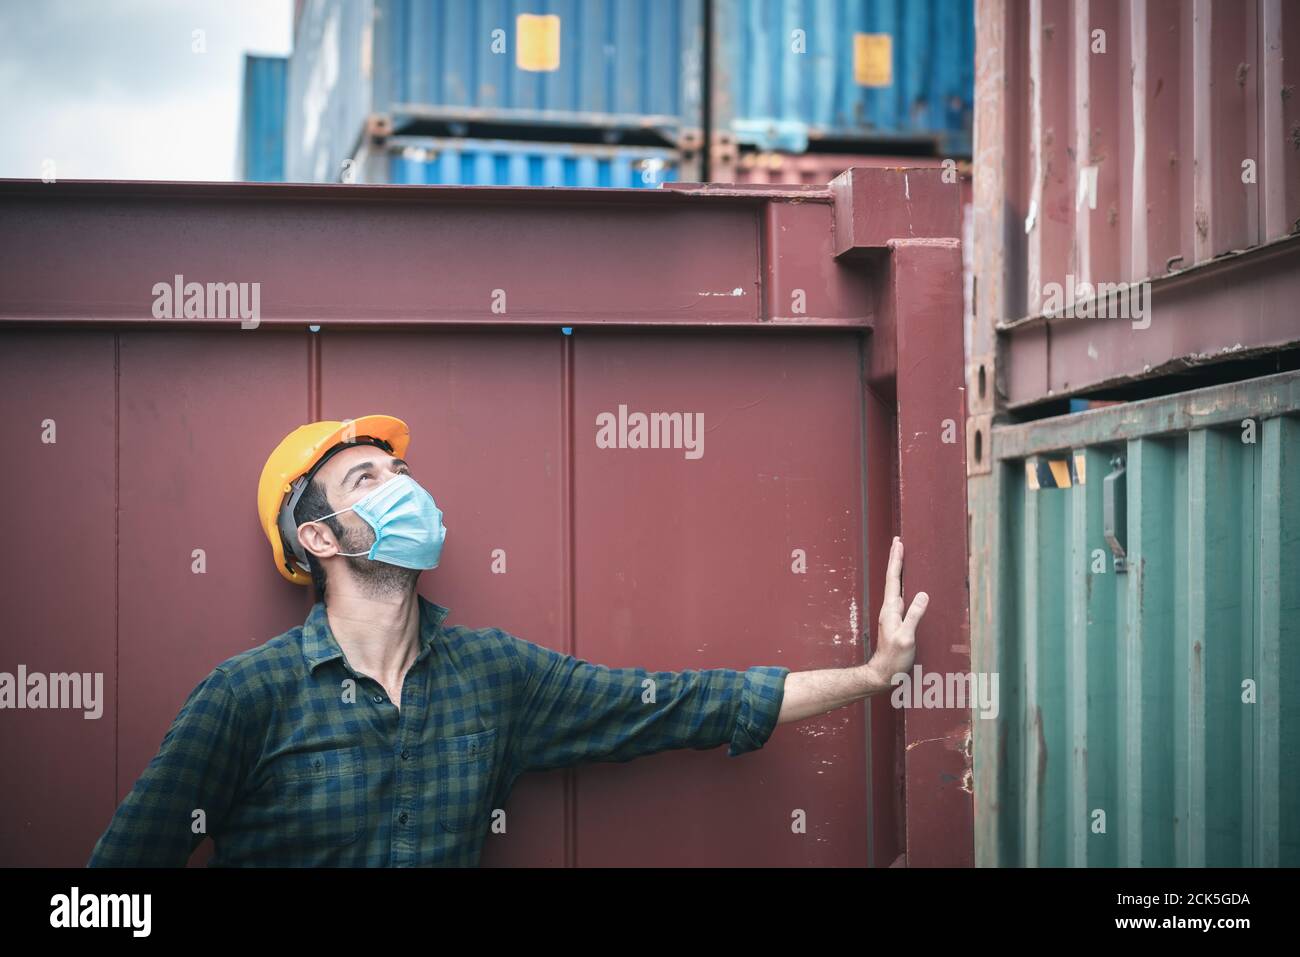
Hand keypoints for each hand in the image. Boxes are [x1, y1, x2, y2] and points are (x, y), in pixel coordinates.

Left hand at [864, 537, 927, 691]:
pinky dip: (903, 585)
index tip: (899, 543)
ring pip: (896, 586)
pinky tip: (907, 586)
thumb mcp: (906, 637)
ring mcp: (892, 615)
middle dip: (896, 559)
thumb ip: (914, 616)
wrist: (883, 673)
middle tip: (898, 542)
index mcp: (891, 609)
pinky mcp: (897, 621)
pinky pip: (901, 596)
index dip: (896, 561)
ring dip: (898, 570)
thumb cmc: (894, 658)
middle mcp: (890, 609)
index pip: (894, 579)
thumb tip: (922, 595)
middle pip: (893, 578)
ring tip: (901, 557)